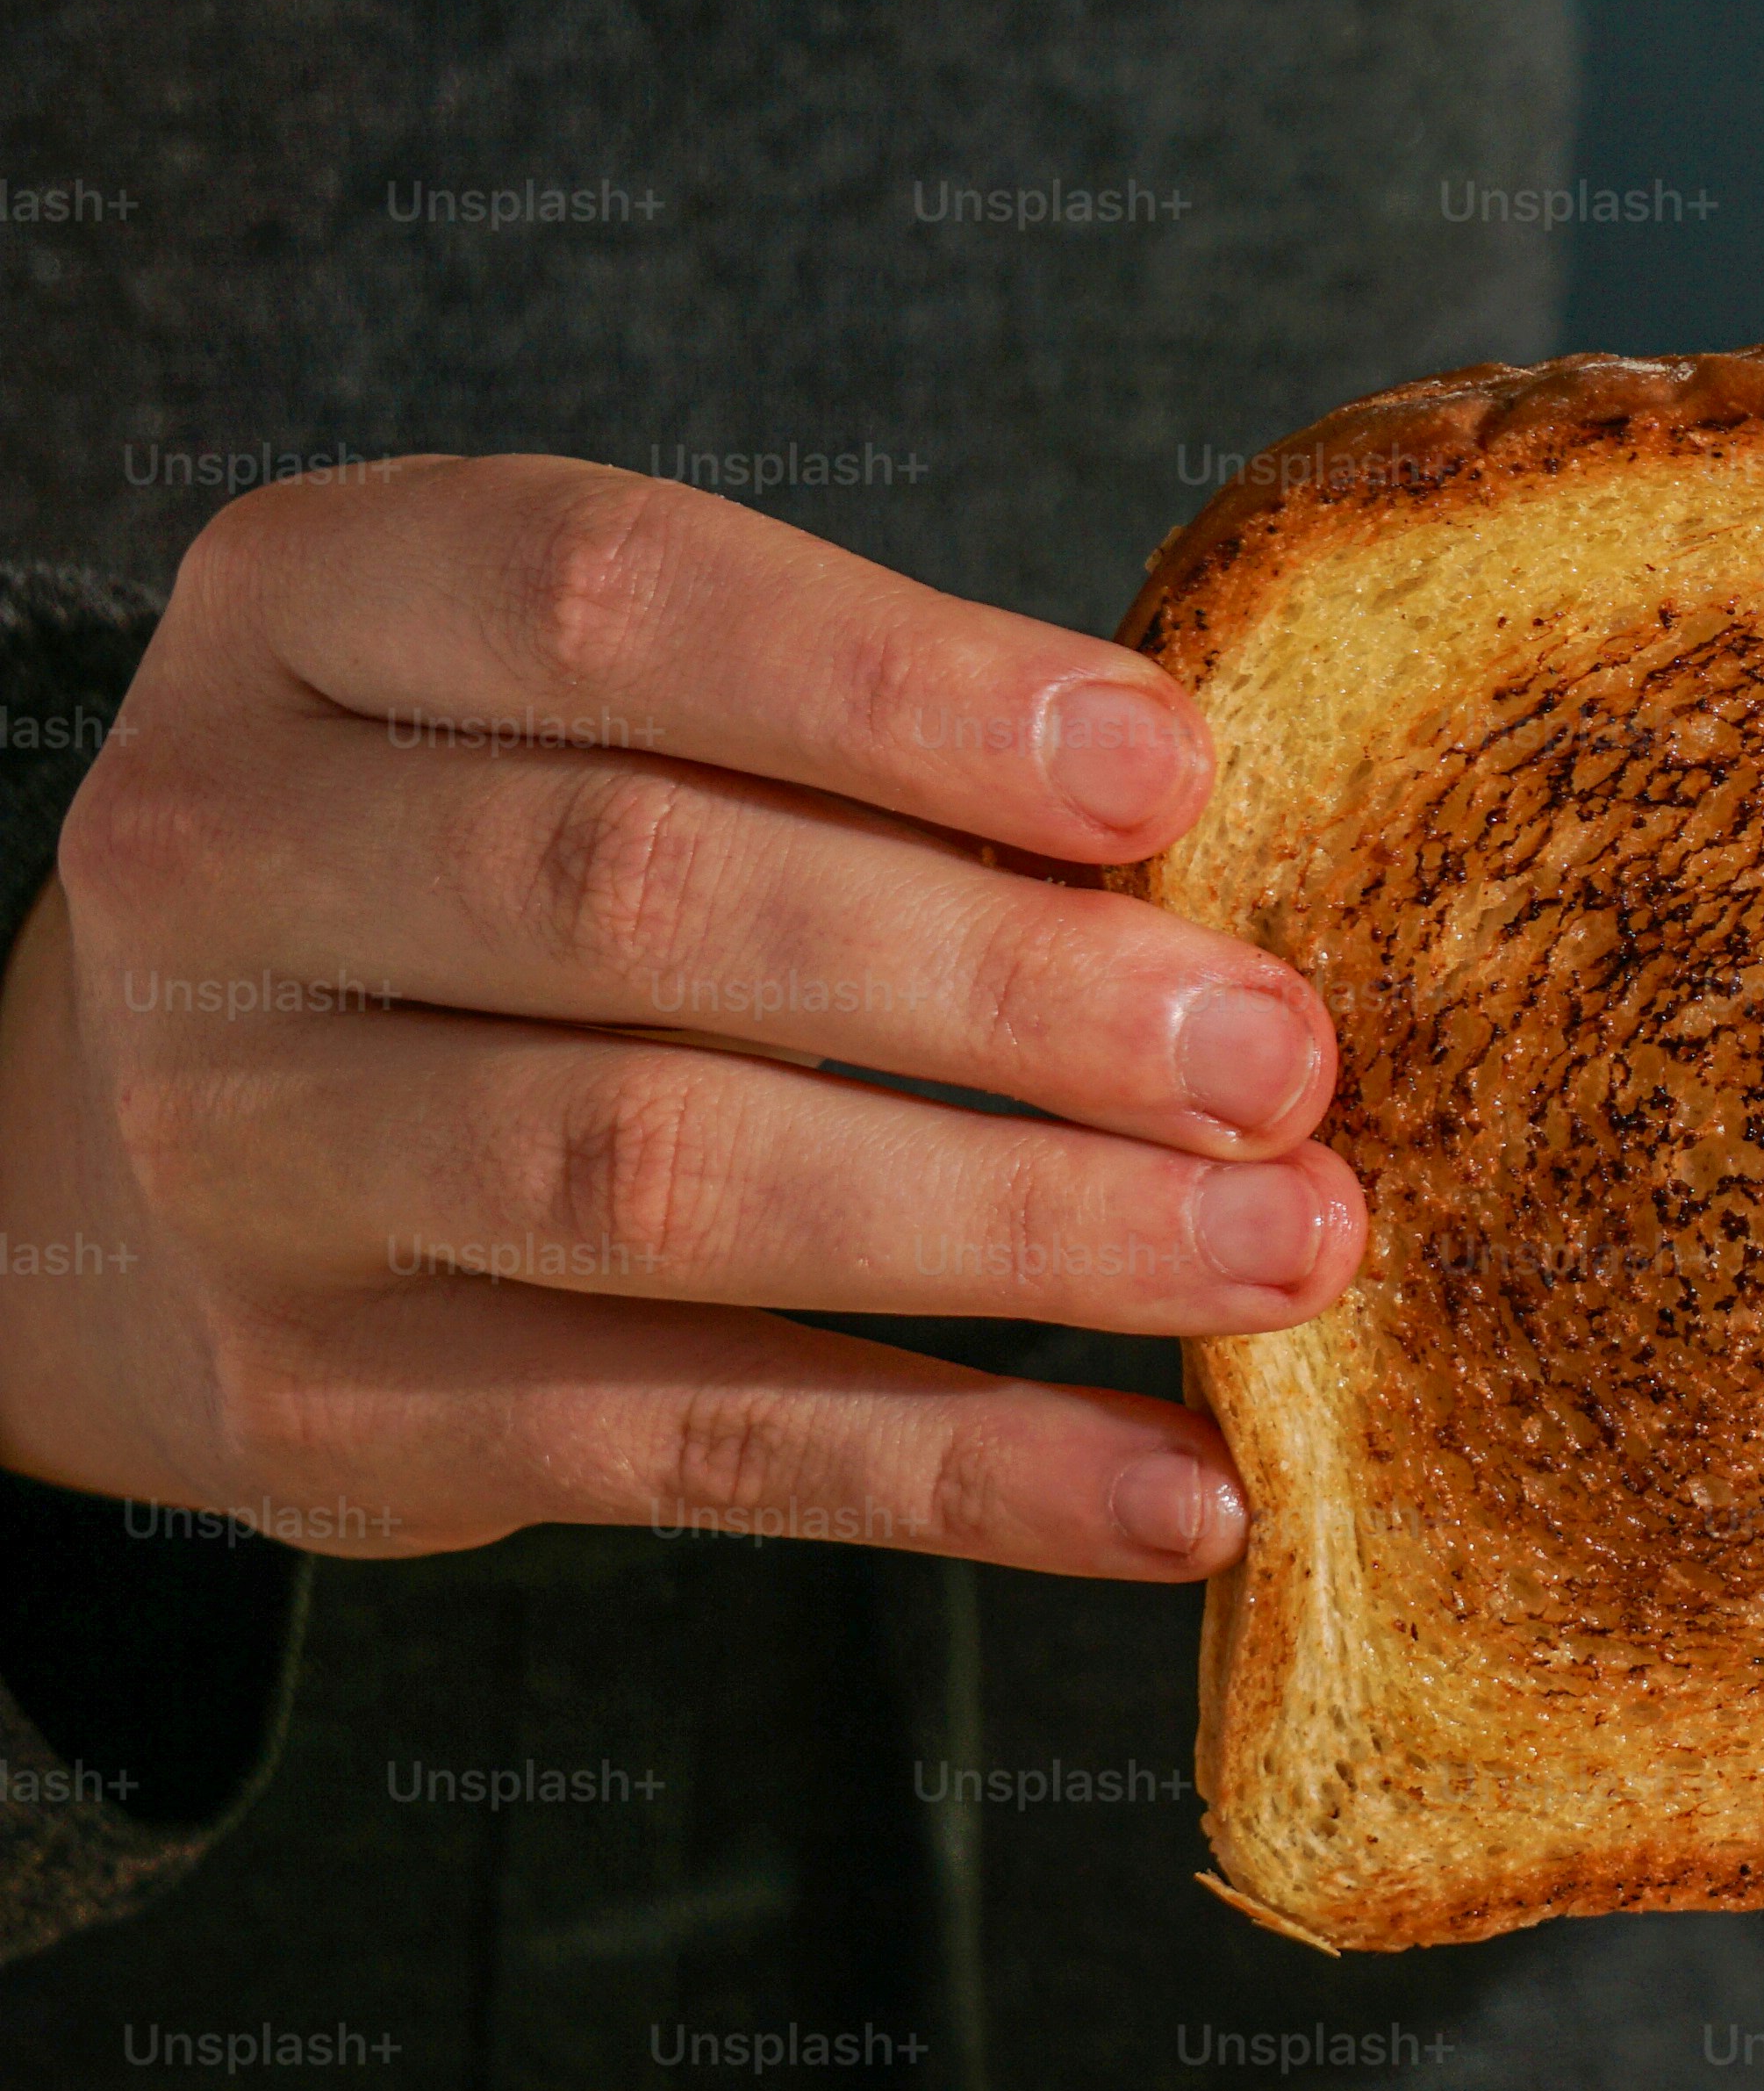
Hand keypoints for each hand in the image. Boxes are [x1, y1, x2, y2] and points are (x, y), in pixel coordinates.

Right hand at [0, 457, 1367, 1574]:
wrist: (149, 1155)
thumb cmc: (492, 881)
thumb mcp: (596, 723)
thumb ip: (841, 748)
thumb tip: (1209, 843)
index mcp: (312, 608)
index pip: (610, 601)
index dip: (901, 683)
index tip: (1172, 770)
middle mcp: (224, 857)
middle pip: (643, 897)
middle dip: (1006, 983)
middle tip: (1278, 1051)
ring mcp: (243, 1148)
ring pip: (661, 1174)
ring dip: (1021, 1222)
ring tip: (1288, 1245)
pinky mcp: (322, 1405)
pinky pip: (685, 1445)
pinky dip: (963, 1472)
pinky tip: (1178, 1489)